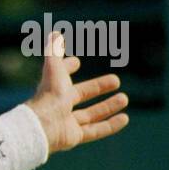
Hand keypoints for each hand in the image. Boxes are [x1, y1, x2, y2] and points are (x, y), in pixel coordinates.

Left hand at [26, 31, 129, 153]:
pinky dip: (110, 125)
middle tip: (115, 80)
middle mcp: (59, 105)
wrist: (43, 126)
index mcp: (53, 89)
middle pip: (80, 96)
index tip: (76, 61)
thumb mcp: (54, 69)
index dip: (67, 68)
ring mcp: (66, 122)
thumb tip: (55, 32)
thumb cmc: (49, 96)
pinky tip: (125, 119)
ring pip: (90, 114)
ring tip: (124, 98)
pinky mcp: (74, 137)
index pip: (61, 76)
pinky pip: (95, 131)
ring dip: (107, 107)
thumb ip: (54, 51)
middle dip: (97, 88)